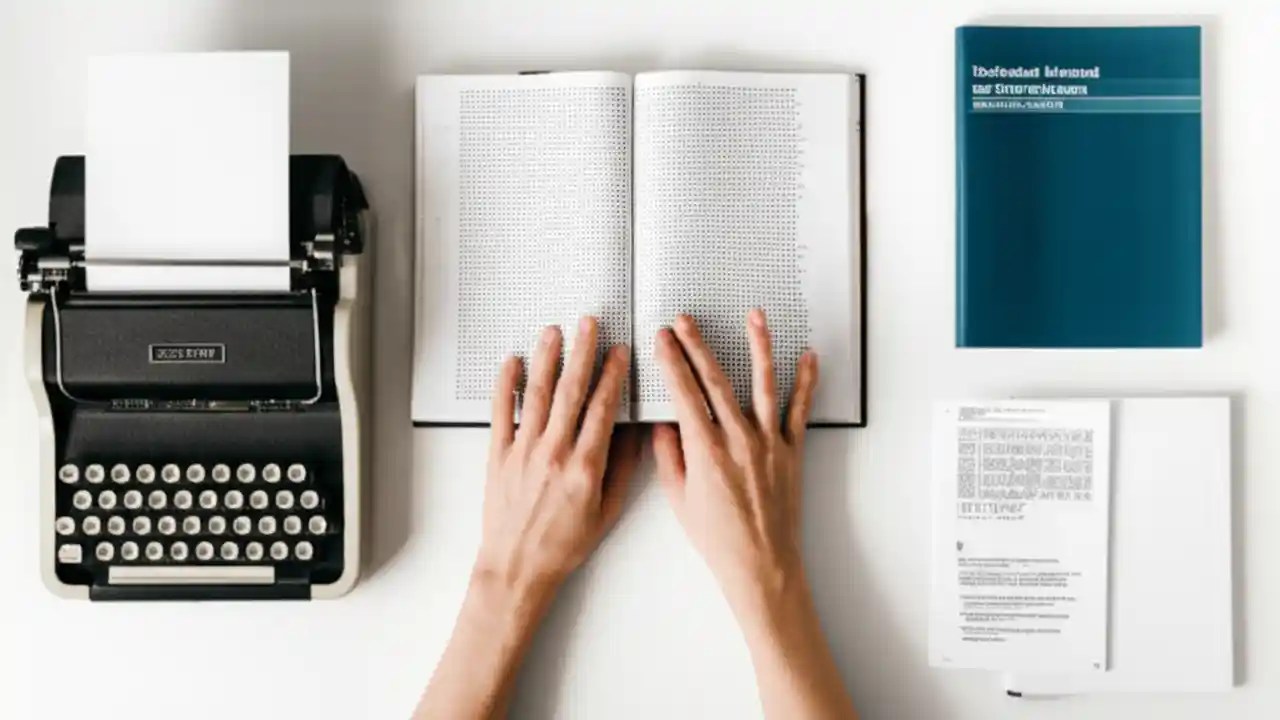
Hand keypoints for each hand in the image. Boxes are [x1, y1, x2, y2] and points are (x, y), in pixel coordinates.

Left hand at [476, 316, 639, 600]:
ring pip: (537, 393)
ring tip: (554, 331)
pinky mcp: (498, 455)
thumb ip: (621, 467)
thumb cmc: (563, 545)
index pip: (602, 407)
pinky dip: (505, 384)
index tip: (619, 352)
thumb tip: (632, 431)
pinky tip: (511, 362)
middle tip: (589, 324)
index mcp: (585, 466)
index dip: (613, 375)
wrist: (518, 567)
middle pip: (571, 390)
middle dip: (582, 352)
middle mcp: (554, 452)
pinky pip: (501, 411)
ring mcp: (523, 451)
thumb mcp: (607, 510)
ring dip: (547, 358)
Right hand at [651, 310, 817, 616]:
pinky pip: (800, 411)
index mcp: (706, 451)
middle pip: (716, 381)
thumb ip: (668, 457)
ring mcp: (769, 443)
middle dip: (698, 346)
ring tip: (755, 317)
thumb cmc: (718, 539)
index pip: (684, 394)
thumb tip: (662, 425)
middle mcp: (739, 440)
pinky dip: (806, 382)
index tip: (662, 340)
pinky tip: (808, 357)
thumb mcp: (679, 499)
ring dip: (758, 347)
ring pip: (764, 384)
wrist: (761, 564)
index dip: (671, 363)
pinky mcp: (792, 452)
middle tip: (686, 321)